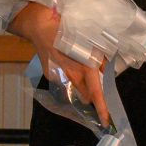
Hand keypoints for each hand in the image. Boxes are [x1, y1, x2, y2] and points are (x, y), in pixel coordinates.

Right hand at [10, 2, 109, 125]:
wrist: (39, 24)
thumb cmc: (67, 28)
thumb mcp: (90, 40)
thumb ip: (100, 58)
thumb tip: (106, 70)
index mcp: (84, 67)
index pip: (95, 93)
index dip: (102, 108)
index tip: (107, 121)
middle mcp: (71, 75)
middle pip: (86, 94)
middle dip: (93, 94)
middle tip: (98, 86)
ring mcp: (59, 76)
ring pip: (76, 88)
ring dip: (82, 84)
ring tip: (81, 70)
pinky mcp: (50, 74)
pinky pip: (64, 80)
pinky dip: (69, 75)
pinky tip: (67, 62)